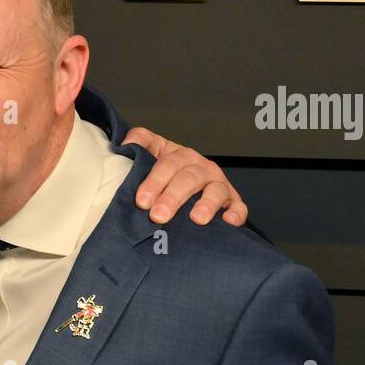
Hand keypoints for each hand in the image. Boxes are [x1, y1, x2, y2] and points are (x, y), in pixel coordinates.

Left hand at [122, 127, 247, 226]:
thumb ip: (140, 144)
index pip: (167, 165)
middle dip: (173, 197)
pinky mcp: (233, 202)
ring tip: (196, 218)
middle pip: (189, 179)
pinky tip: (228, 221)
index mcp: (181, 157)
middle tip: (158, 215)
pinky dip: (236, 214)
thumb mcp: (153, 152)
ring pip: (215, 191)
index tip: (141, 201)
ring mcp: (219, 185)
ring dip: (207, 204)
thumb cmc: (169, 172)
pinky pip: (239, 207)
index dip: (154, 182)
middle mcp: (202, 168)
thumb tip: (125, 143)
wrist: (191, 185)